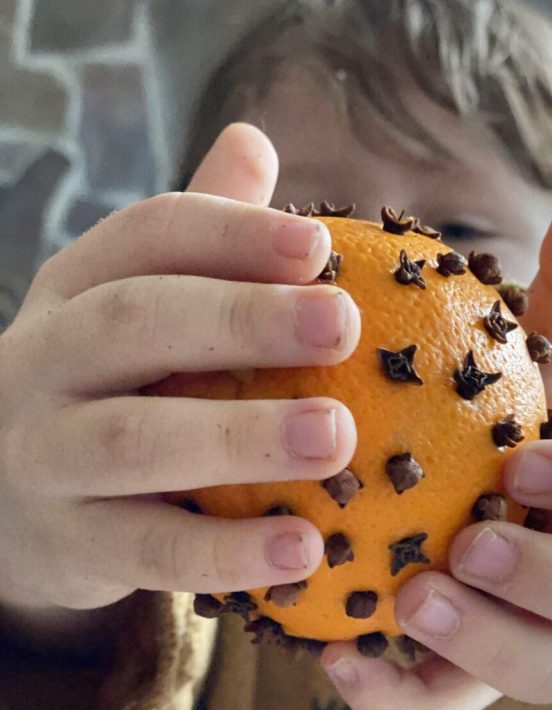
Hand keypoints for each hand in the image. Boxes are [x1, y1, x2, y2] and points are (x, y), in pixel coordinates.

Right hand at [0, 124, 359, 612]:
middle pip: (135, 323)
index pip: (146, 238)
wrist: (9, 510)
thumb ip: (193, 242)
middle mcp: (44, 362)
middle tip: (344, 326)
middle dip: (241, 320)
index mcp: (75, 291)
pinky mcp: (70, 545)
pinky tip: (305, 550)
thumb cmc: (106, 393)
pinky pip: (150, 549)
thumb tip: (254, 141)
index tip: (320, 246)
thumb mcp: (131, 310)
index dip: (232, 234)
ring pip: (136, 440)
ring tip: (339, 438)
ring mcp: (45, 456)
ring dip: (241, 437)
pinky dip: (227, 552)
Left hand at [321, 191, 551, 709]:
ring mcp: (530, 639)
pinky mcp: (463, 686)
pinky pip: (440, 708)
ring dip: (487, 643)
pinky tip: (334, 658)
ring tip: (407, 602)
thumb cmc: (494, 431)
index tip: (521, 462)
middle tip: (469, 545)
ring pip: (548, 669)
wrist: (455, 515)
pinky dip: (395, 695)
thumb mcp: (519, 369)